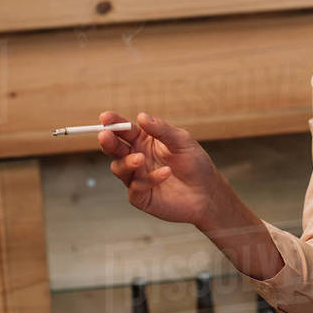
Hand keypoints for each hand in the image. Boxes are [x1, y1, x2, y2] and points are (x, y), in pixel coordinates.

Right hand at [98, 110, 220, 225]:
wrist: (207, 193)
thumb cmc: (195, 164)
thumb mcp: (182, 141)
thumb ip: (161, 129)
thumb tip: (141, 116)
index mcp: (143, 140)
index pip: (124, 130)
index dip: (113, 122)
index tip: (105, 117)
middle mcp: (136, 157)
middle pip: (114, 148)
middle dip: (108, 141)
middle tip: (105, 135)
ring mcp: (136, 177)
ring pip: (118, 168)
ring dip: (127, 162)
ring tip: (140, 158)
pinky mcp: (140, 196)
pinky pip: (135, 187)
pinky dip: (148, 179)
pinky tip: (166, 173)